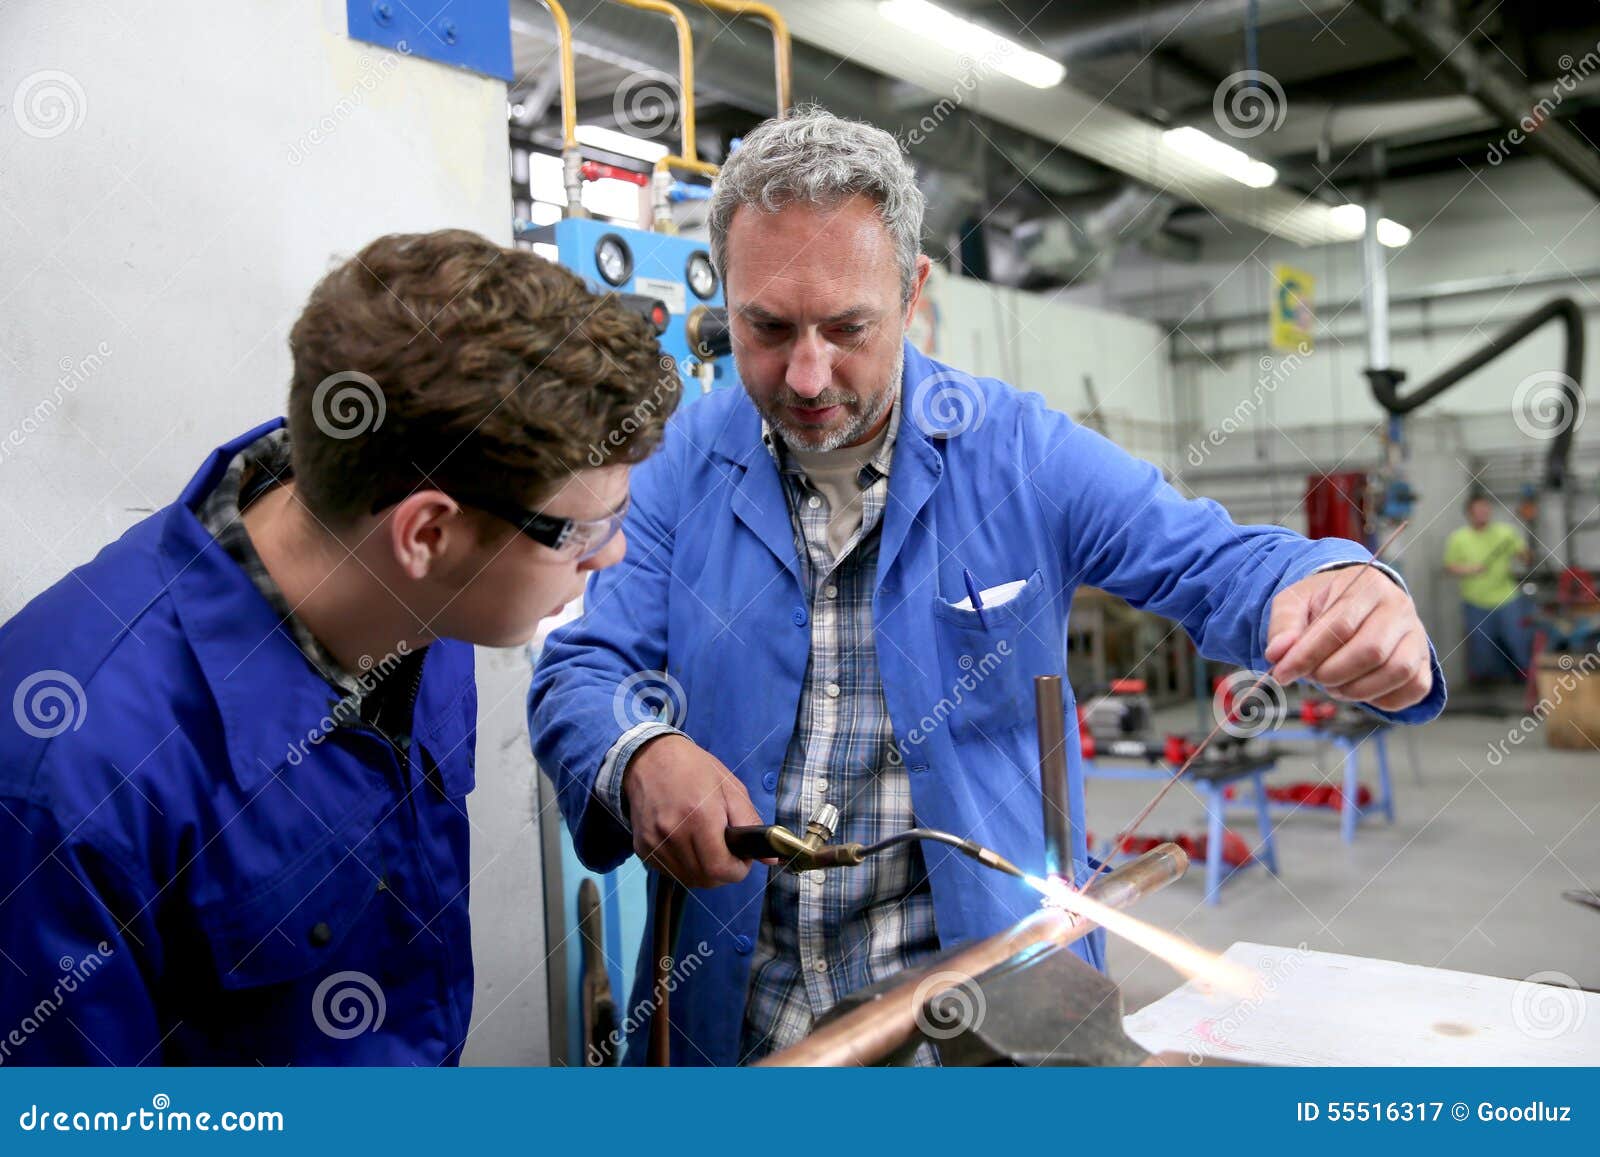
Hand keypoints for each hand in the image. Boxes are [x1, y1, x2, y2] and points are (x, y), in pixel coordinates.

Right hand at [623, 734, 768, 887]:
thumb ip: (750, 823)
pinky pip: (670, 872)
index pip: (720, 869)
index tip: (742, 858)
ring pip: (688, 879)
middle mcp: (674, 834)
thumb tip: (770, 858)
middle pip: (705, 879)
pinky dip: (684, 866)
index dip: (738, 870)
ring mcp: (654, 843)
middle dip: (723, 872)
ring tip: (707, 847)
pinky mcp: (642, 848)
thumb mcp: (731, 788)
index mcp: (700, 817)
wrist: (649, 758)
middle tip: (727, 852)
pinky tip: (687, 845)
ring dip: (703, 871)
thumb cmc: (695, 769)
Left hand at [1265, 566, 1432, 711]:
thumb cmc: (1323, 603)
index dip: (1307, 655)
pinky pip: (1416, 688)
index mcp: (1367, 584)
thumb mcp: (1294, 602)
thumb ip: (1283, 625)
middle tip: (1312, 677)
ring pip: (1397, 671)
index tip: (1282, 673)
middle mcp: (1399, 606)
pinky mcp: (1424, 660)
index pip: (1339, 626)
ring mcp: (1417, 634)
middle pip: (1371, 651)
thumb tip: (1277, 653)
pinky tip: (1357, 690)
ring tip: (1332, 684)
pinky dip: (1383, 699)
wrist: (1355, 602)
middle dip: (1332, 673)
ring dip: (1357, 690)